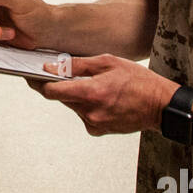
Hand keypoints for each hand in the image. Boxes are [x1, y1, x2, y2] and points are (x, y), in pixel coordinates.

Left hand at [31, 54, 177, 136]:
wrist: (161, 106)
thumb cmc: (139, 81)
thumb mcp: (109, 63)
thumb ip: (78, 65)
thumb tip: (53, 67)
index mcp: (91, 93)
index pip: (51, 91)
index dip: (39, 82)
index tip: (32, 75)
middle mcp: (89, 112)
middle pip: (61, 98)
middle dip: (60, 86)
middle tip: (63, 73)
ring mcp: (94, 123)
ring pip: (72, 106)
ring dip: (76, 95)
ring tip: (95, 84)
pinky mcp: (98, 130)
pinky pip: (83, 115)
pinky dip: (86, 105)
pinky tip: (103, 98)